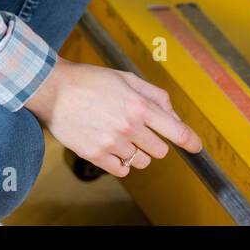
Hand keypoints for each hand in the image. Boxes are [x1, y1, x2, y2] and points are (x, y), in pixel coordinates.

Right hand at [24, 57, 202, 176]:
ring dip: (137, 152)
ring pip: (141, 161)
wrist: (53, 89)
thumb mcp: (127, 78)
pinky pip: (121, 170)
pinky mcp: (95, 155)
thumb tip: (172, 116)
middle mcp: (129, 127)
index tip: (196, 147)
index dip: (191, 141)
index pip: (175, 131)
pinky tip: (111, 146)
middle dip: (155, 141)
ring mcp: (112, 143)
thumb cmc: (90, 80)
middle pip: (160, 150)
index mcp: (139, 106)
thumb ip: (154, 96)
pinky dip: (121, 162)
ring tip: (120, 135)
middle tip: (140, 130)